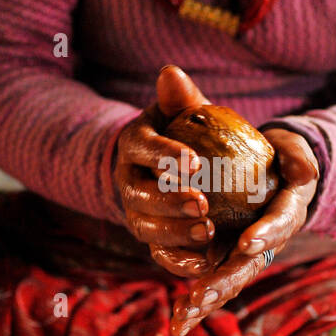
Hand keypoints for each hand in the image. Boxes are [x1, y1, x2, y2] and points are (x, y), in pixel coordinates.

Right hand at [113, 66, 219, 277]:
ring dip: (175, 232)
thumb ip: (180, 98)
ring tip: (207, 230)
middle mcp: (127, 180)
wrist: (172, 164)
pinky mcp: (150, 236)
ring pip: (145, 227)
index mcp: (134, 145)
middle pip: (139, 195)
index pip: (143, 149)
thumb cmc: (184, 129)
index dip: (165, 156)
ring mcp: (136, 211)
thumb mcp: (182, 111)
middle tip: (203, 204)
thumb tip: (171, 73)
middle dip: (169, 202)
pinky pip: (158, 253)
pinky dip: (178, 260)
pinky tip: (205, 262)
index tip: (195, 162)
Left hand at [170, 127, 318, 335]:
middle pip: (248, 266)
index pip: (279, 225)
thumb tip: (305, 170)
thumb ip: (299, 158)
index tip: (247, 242)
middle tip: (202, 295)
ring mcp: (245, 255)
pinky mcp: (226, 259)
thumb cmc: (281, 158)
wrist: (274, 172)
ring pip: (228, 282)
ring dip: (205, 302)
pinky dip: (195, 304)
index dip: (265, 235)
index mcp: (286, 214)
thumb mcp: (293, 151)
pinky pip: (211, 283)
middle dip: (225, 282)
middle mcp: (267, 243)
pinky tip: (176, 322)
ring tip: (182, 317)